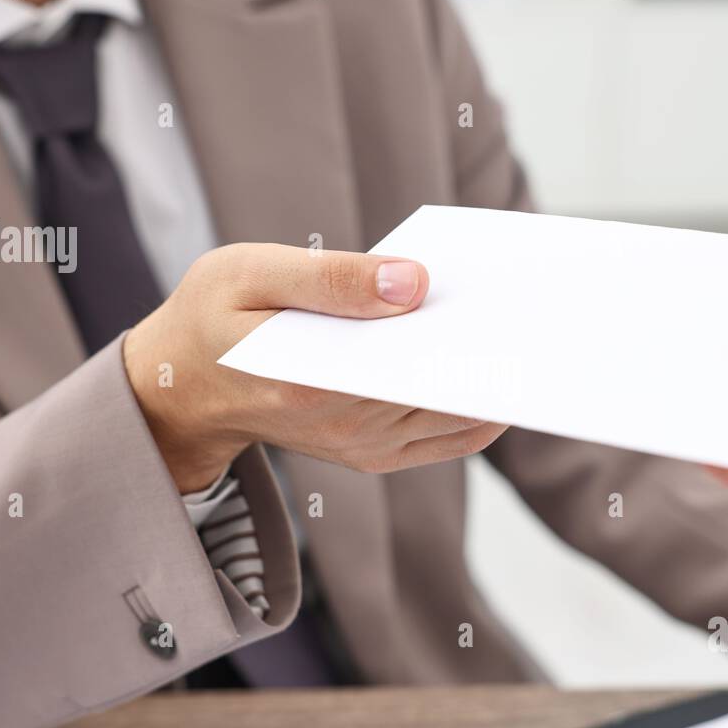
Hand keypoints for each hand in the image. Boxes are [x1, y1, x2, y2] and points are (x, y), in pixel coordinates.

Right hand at [124, 243, 505, 491]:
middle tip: (546, 309)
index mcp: (309, 378)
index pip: (414, 359)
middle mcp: (343, 424)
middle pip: (445, 385)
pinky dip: (482, 409)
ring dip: (495, 376)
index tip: (519, 302)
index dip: (473, 333)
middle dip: (494, 349)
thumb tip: (415, 282)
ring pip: (455, 412)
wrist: (181, 389)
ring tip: (533, 330)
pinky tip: (508, 373)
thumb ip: (329, 278)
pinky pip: (447, 437)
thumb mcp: (248, 273)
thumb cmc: (212, 316)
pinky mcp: (373, 454)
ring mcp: (362, 445)